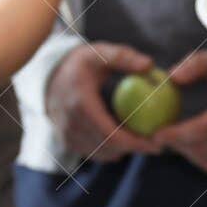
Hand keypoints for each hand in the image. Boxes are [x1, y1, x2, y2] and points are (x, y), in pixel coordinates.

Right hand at [47, 42, 161, 161]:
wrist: (50, 75)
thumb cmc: (82, 63)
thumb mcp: (101, 53)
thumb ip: (124, 57)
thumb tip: (149, 65)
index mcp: (80, 103)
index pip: (111, 134)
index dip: (135, 143)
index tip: (156, 143)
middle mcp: (70, 123)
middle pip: (108, 147)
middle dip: (134, 149)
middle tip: (156, 144)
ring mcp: (66, 134)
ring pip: (101, 153)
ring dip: (123, 151)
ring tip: (143, 141)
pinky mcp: (66, 141)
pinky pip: (92, 153)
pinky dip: (110, 151)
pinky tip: (125, 142)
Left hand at [155, 48, 206, 176]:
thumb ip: (197, 64)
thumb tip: (172, 78)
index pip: (204, 129)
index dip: (178, 134)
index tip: (157, 133)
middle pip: (206, 148)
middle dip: (179, 145)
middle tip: (161, 137)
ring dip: (189, 153)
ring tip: (177, 139)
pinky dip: (203, 161)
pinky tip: (194, 146)